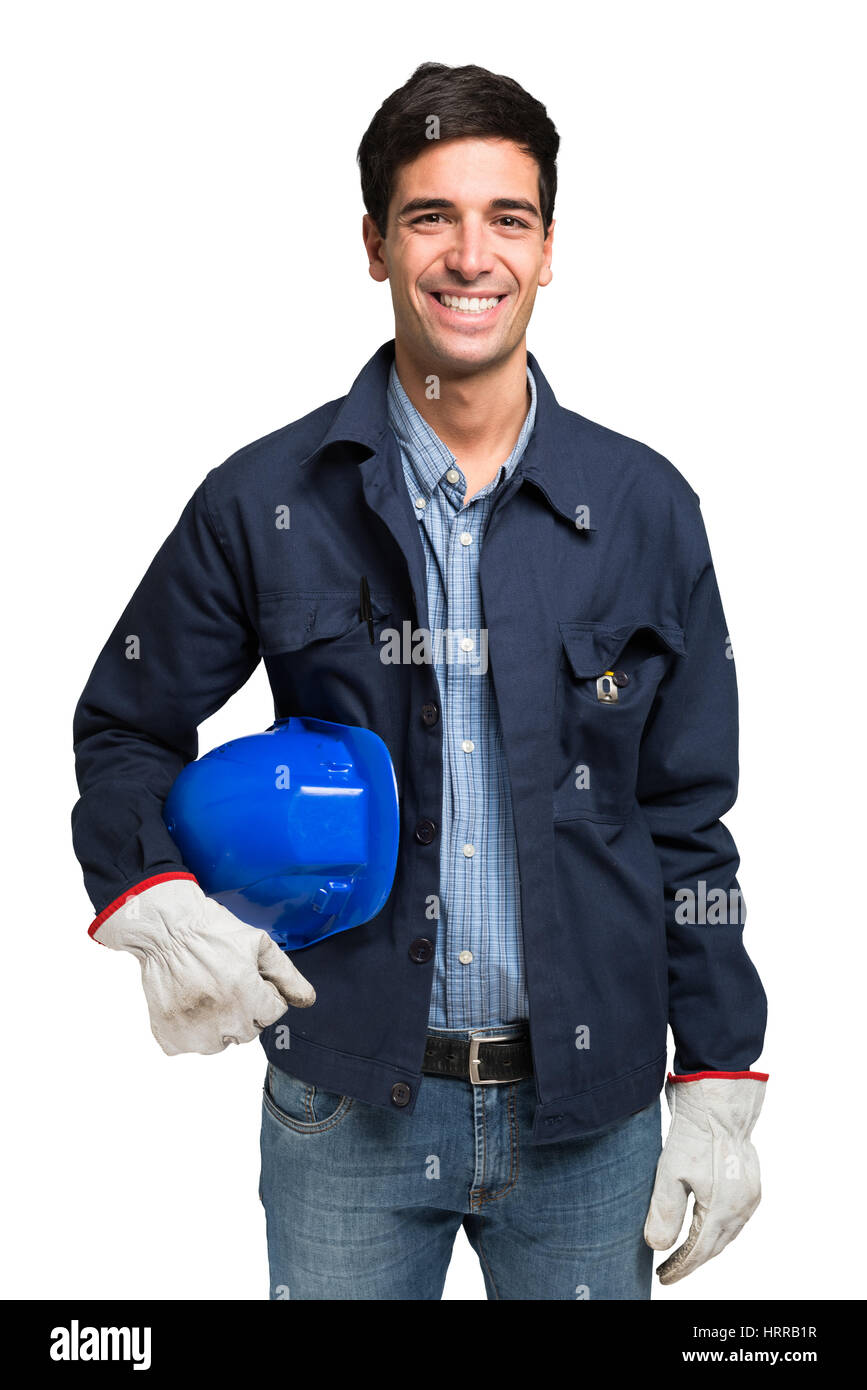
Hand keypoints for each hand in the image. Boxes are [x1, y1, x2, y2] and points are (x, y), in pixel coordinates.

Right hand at [94, 878, 314, 1054]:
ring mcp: (193, 1030)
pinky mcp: (169, 1034)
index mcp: (246, 994)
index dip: (264, 992)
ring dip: (219, 1025)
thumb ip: (287, 974)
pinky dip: (189, 1032)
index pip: (273, 1012)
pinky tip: (188, 1006)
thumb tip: (307, 1000)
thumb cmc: (212, 930)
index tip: (248, 977)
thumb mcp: (259, 943)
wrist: (166, 928)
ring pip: (220, 1044)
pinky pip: (188, 1047)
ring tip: (208, 995)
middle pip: (249, 1031)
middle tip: (228, 984)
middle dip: (246, 1010)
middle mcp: (221, 1018)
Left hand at [644, 1072, 765, 1283]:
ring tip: (685, 1254)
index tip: (663, 1277)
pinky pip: (735, 1218)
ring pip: (727, 1234)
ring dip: (706, 1246)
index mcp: (722, 1210)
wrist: (720, 1104)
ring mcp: (750, 1197)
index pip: (699, 1252)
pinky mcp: (752, 1185)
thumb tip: (657, 1247)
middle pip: (715, 1247)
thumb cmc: (693, 1135)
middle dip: (692, 1261)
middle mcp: (742, 1208)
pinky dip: (718, 1228)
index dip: (680, 1268)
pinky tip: (705, 1227)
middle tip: (669, 1269)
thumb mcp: (669, 1173)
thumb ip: (665, 1213)